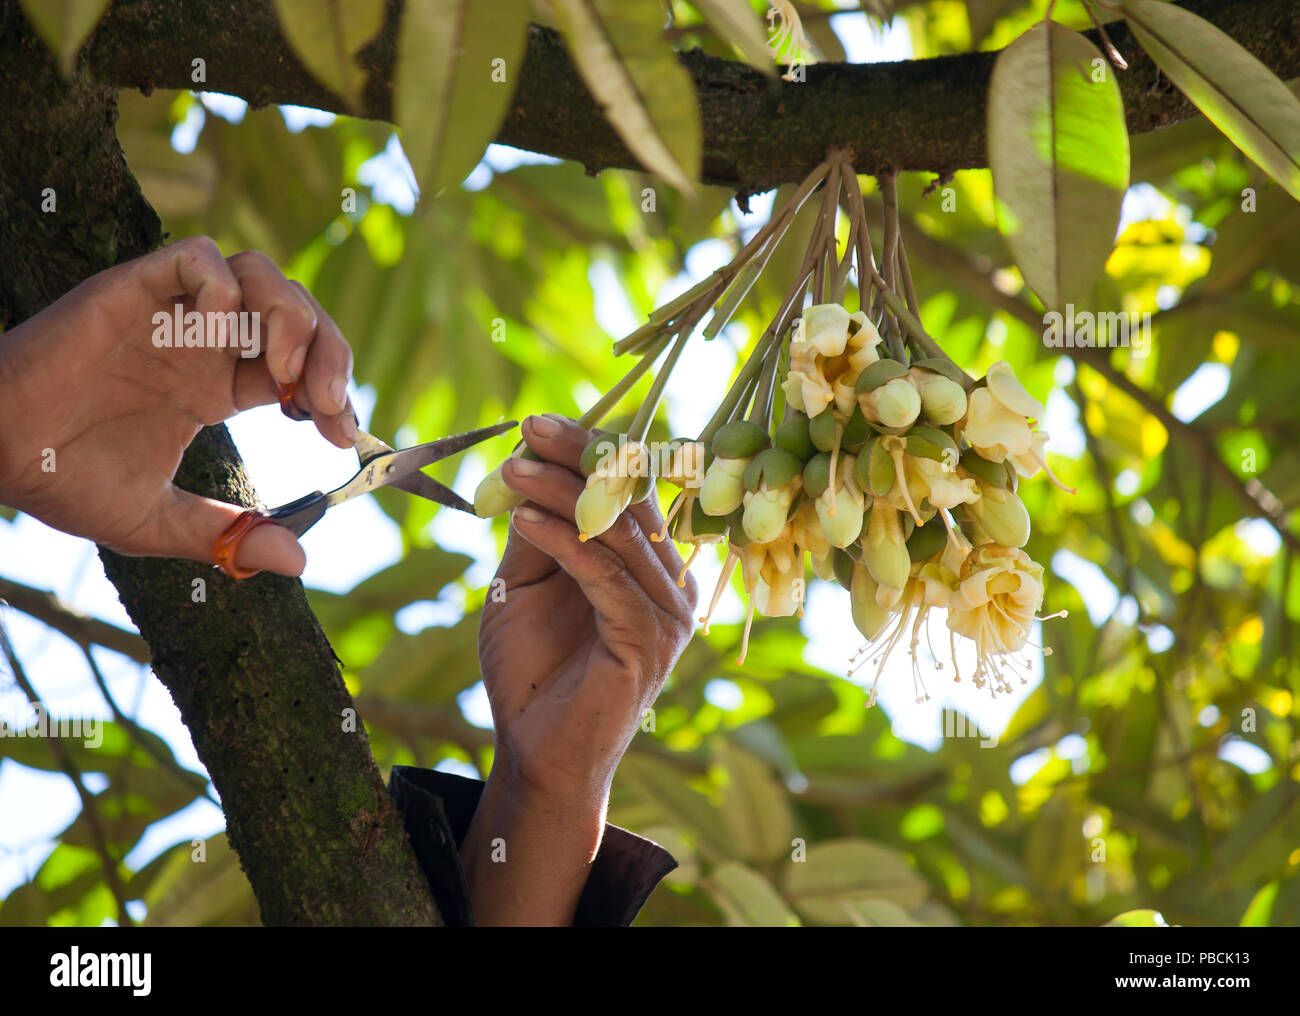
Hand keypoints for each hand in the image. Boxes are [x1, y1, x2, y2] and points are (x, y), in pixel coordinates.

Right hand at [0, 236, 356, 575]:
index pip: (300, 366)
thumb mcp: (158, 522)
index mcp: (216, 386)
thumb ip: (226, 534)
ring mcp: (170, 313)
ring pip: (257, 272)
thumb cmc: (62, 480)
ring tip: (285, 374)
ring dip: (289, 315)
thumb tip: (299, 560)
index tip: (341, 434)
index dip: (332, 392)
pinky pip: (195, 257)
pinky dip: (222, 286)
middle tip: (327, 407)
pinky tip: (220, 336)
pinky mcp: (130, 291)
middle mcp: (203, 342)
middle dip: (329, 352)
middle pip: (294, 313)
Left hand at [463, 414, 697, 923]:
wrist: (537, 753)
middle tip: (529, 427)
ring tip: (511, 469)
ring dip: (561, 493)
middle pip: (630, 501)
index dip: (587, 451)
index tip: (536, 424)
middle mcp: (672, 583)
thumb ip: (536, 531)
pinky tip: (524, 519)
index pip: (628, 491)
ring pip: (616, 534)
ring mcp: (668, 614)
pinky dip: (564, 542)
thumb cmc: (532, 669)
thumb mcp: (525, 584)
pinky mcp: (649, 642)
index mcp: (650, 565)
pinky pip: (605, 578)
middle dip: (579, 457)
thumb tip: (527, 463)